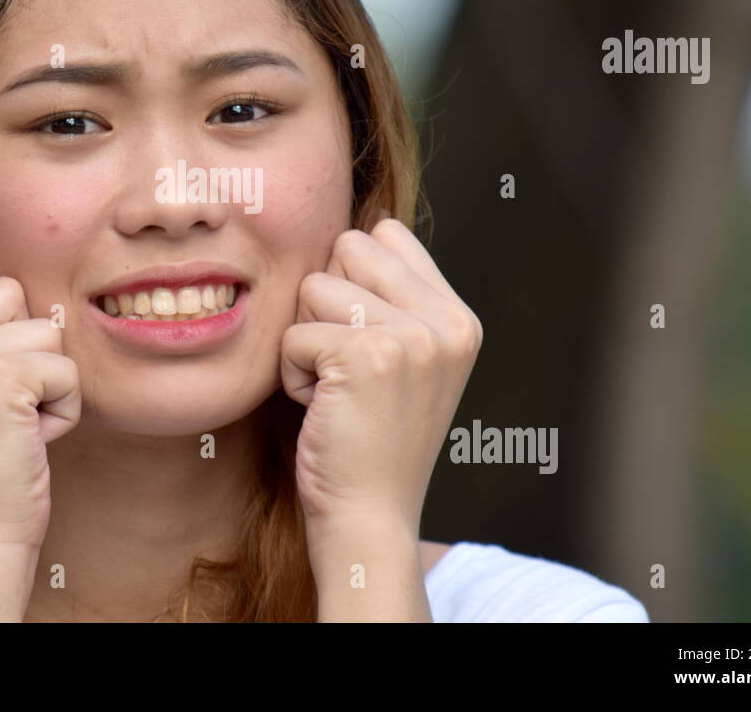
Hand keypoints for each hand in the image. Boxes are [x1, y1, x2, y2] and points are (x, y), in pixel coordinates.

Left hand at [281, 217, 481, 535]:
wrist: (369, 518)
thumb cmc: (370, 442)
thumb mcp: (404, 361)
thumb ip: (392, 298)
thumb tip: (350, 233)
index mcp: (459, 318)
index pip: (385, 233)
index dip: (352, 279)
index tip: (362, 341)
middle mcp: (446, 322)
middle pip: (346, 247)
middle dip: (326, 303)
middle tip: (346, 368)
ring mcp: (411, 337)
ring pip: (313, 287)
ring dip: (306, 340)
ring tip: (337, 392)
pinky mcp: (366, 356)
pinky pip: (293, 334)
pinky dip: (292, 374)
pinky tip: (324, 411)